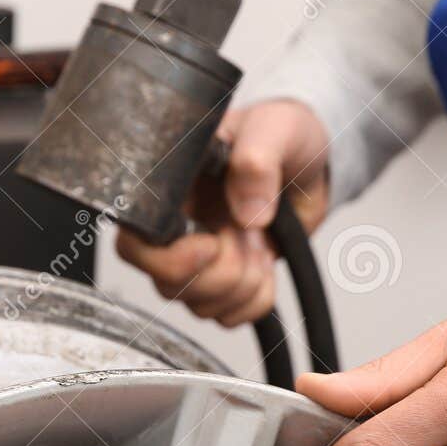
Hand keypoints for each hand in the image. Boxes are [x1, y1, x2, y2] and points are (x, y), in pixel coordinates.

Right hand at [115, 99, 329, 325]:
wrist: (312, 165)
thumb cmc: (281, 134)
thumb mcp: (275, 128)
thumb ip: (257, 159)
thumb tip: (247, 212)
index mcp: (168, 192)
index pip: (134, 243)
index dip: (169, 259)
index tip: (210, 244)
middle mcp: (174, 231)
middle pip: (168, 286)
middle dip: (222, 269)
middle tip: (248, 233)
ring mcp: (196, 263)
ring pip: (201, 307)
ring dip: (245, 280)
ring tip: (260, 239)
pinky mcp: (224, 285)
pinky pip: (231, 317)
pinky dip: (258, 297)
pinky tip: (264, 260)